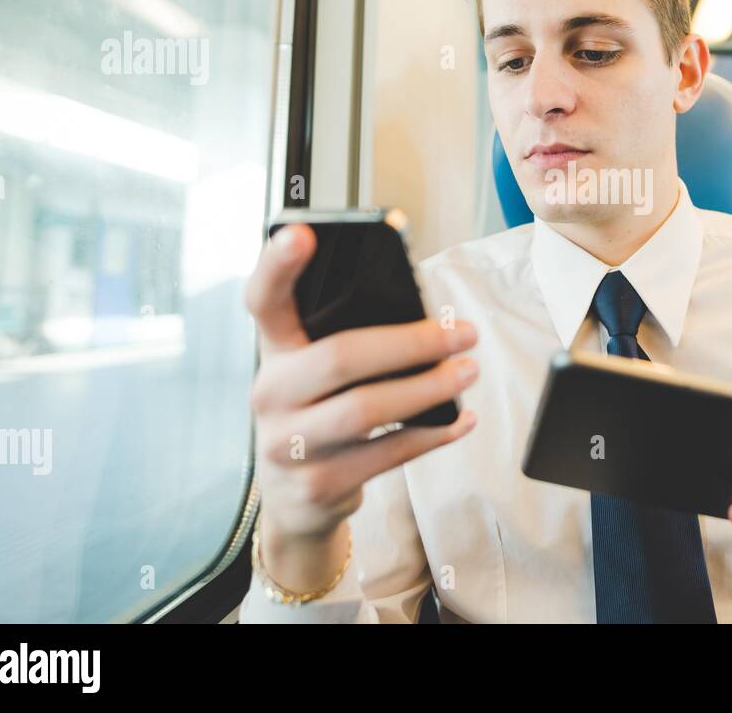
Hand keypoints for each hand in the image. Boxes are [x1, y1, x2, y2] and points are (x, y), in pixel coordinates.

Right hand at [245, 223, 479, 588]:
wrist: (296, 499)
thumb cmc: (321, 411)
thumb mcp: (316, 372)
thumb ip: (348, 338)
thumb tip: (428, 315)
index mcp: (273, 350)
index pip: (264, 299)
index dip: (278, 265)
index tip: (302, 232)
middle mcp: (271, 393)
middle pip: (341, 357)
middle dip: (413, 343)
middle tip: (465, 334)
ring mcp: (288, 443)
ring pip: (367, 409)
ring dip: (429, 388)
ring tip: (467, 372)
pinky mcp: (317, 484)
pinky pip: (387, 454)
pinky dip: (432, 435)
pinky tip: (460, 420)